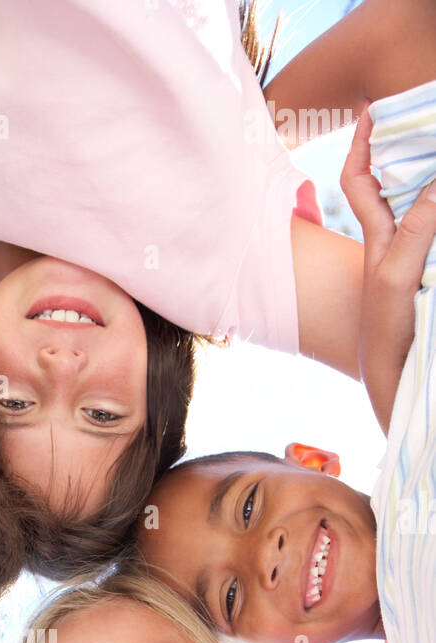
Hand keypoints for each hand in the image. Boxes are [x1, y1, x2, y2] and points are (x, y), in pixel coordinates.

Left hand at [340, 109, 435, 432]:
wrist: (399, 384)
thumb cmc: (387, 336)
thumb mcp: (395, 279)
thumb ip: (415, 231)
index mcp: (380, 241)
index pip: (362, 181)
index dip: (364, 144)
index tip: (373, 109)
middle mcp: (397, 245)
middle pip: (397, 183)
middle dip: (408, 148)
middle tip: (426, 116)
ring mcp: (417, 258)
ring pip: (424, 204)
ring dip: (429, 177)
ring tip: (433, 146)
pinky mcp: (431, 271)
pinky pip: (432, 228)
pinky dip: (434, 206)